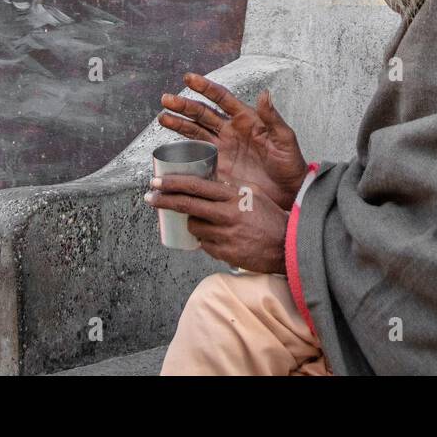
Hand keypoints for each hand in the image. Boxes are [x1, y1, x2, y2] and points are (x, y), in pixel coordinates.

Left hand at [144, 174, 288, 273]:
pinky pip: (205, 245)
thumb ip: (230, 189)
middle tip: (150, 198)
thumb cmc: (270, 218)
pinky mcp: (224, 253)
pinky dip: (207, 241)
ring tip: (206, 224)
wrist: (287, 245)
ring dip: (193, 224)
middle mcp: (226, 214)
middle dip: (164, 201)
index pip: (196, 187)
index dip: (173, 184)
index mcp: (232, 196)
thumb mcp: (253, 194)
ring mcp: (224, 235)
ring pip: (194, 227)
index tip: (156, 183)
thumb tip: (208, 184)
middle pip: (187, 205)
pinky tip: (220, 239)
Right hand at [159, 73, 306, 210]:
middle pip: (203, 114)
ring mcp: (222, 149)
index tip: (189, 78)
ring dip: (179, 124)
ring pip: (195, 131)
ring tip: (163, 117)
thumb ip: (273, 118)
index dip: (205, 87)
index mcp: (246, 119)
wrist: (288, 193)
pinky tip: (170, 147)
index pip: (222, 98)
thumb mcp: (285, 140)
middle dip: (184, 105)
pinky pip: (197, 156)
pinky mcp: (217, 168)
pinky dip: (183, 152)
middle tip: (166, 99)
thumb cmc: (290, 164)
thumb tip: (265, 94)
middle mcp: (230, 131)